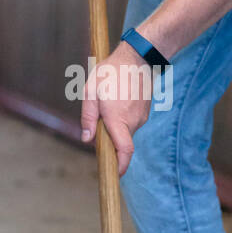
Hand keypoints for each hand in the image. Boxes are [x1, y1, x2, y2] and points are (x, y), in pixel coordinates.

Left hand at [80, 42, 153, 175]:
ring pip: (126, 131)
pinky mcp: (145, 111)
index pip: (124, 150)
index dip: (121, 166)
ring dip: (116, 126)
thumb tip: (87, 140)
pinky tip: (117, 100)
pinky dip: (122, 119)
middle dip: (110, 139)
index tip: (116, 175)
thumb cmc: (111, 72)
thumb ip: (88, 118)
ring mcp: (141, 117)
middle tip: (99, 121)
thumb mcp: (91, 92)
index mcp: (118, 119)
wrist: (138, 57)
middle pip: (122, 142)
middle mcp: (133, 122)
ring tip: (108, 103)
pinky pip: (131, 122)